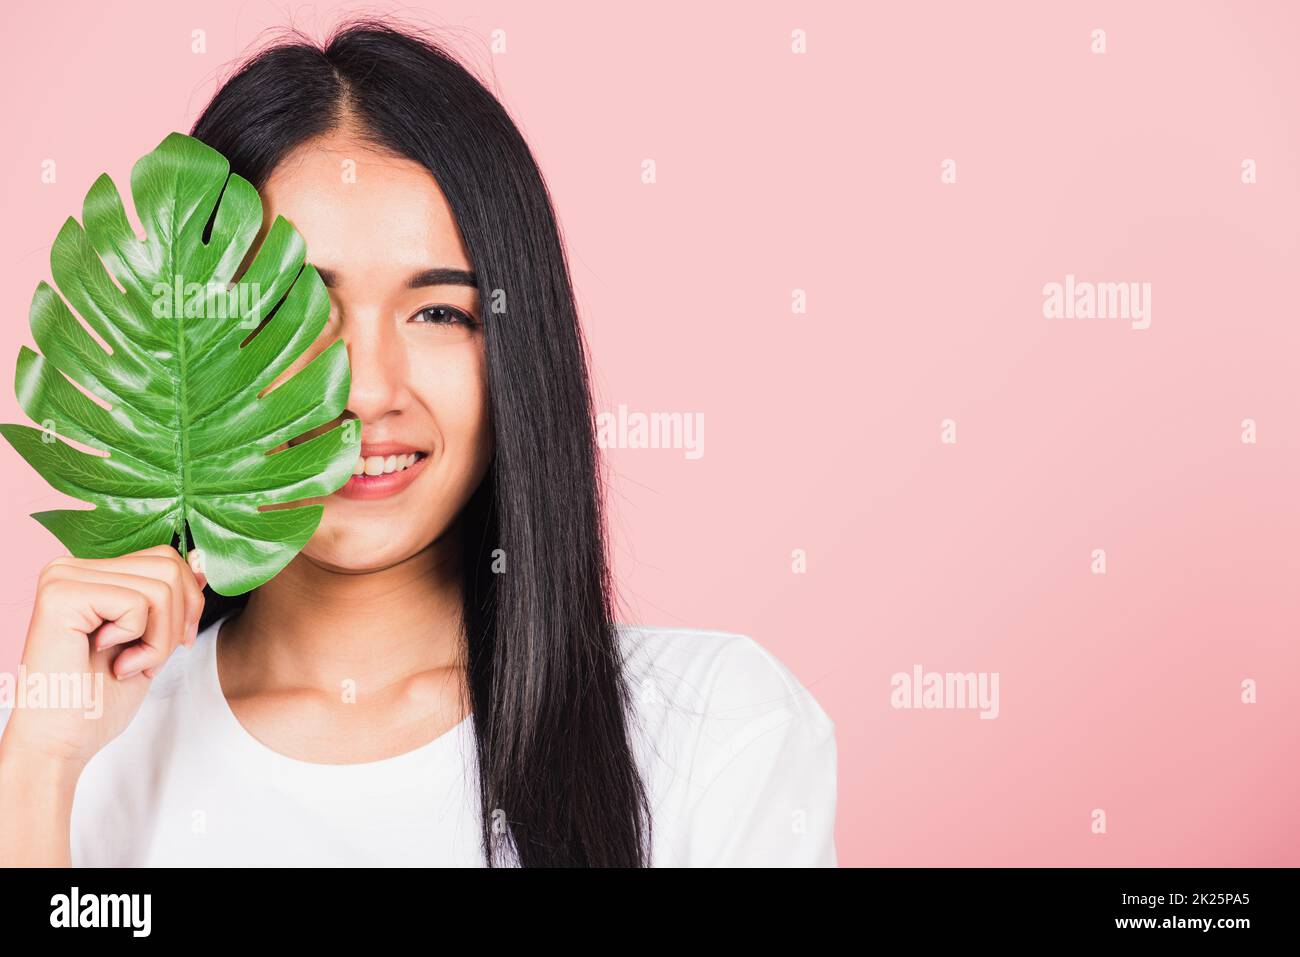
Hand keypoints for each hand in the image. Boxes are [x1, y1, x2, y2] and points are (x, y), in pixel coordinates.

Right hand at [0, 544, 205, 774]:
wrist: (61, 743)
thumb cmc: (99, 699)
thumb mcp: (150, 638)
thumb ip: (169, 600)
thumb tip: (201, 565)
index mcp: (88, 573)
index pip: (165, 558)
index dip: (188, 602)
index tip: (175, 642)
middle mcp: (69, 567)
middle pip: (168, 566)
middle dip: (177, 621)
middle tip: (149, 659)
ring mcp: (61, 578)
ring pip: (161, 585)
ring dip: (160, 638)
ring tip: (130, 664)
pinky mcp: (60, 597)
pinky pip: (138, 602)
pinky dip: (142, 641)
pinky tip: (113, 663)